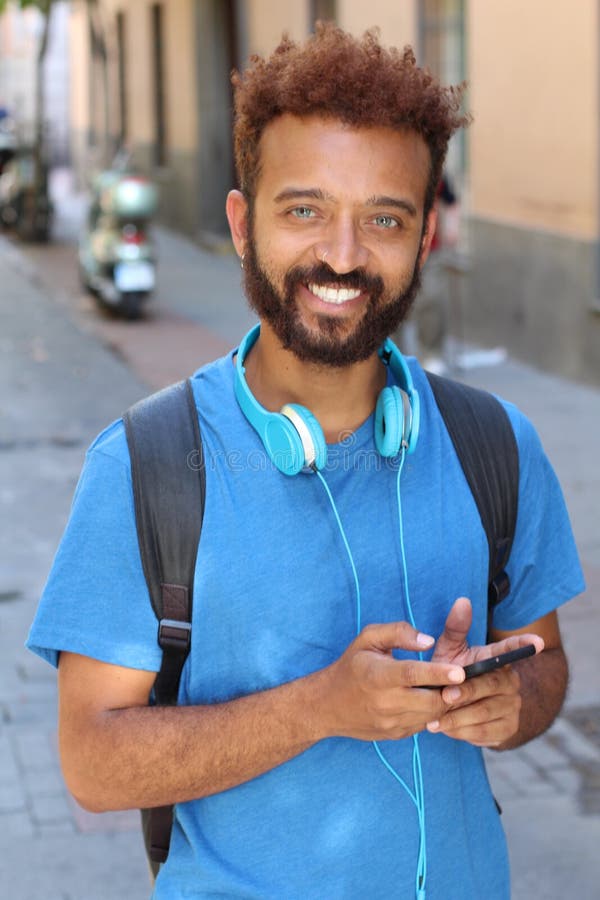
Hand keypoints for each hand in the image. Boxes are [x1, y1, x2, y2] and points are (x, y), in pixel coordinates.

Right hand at [318, 621, 464, 741]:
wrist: (328, 705)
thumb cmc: (352, 665)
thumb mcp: (368, 638)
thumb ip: (398, 632)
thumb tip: (427, 641)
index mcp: (377, 675)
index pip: (412, 674)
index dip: (438, 673)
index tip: (460, 672)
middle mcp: (384, 702)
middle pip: (429, 701)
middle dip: (451, 692)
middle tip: (463, 679)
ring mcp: (391, 722)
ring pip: (431, 716)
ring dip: (445, 702)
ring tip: (452, 687)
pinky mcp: (396, 734)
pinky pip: (424, 724)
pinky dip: (433, 712)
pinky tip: (433, 698)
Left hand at [427, 597, 544, 745]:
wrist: (458, 711)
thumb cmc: (452, 674)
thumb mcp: (450, 651)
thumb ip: (455, 628)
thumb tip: (462, 600)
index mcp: (497, 660)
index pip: (512, 649)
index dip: (524, 644)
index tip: (537, 642)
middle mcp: (510, 682)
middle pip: (490, 685)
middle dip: (466, 692)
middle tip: (445, 696)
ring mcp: (512, 707)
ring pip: (486, 712)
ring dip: (458, 717)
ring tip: (435, 720)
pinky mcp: (508, 729)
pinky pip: (485, 732)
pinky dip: (462, 732)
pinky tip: (444, 729)